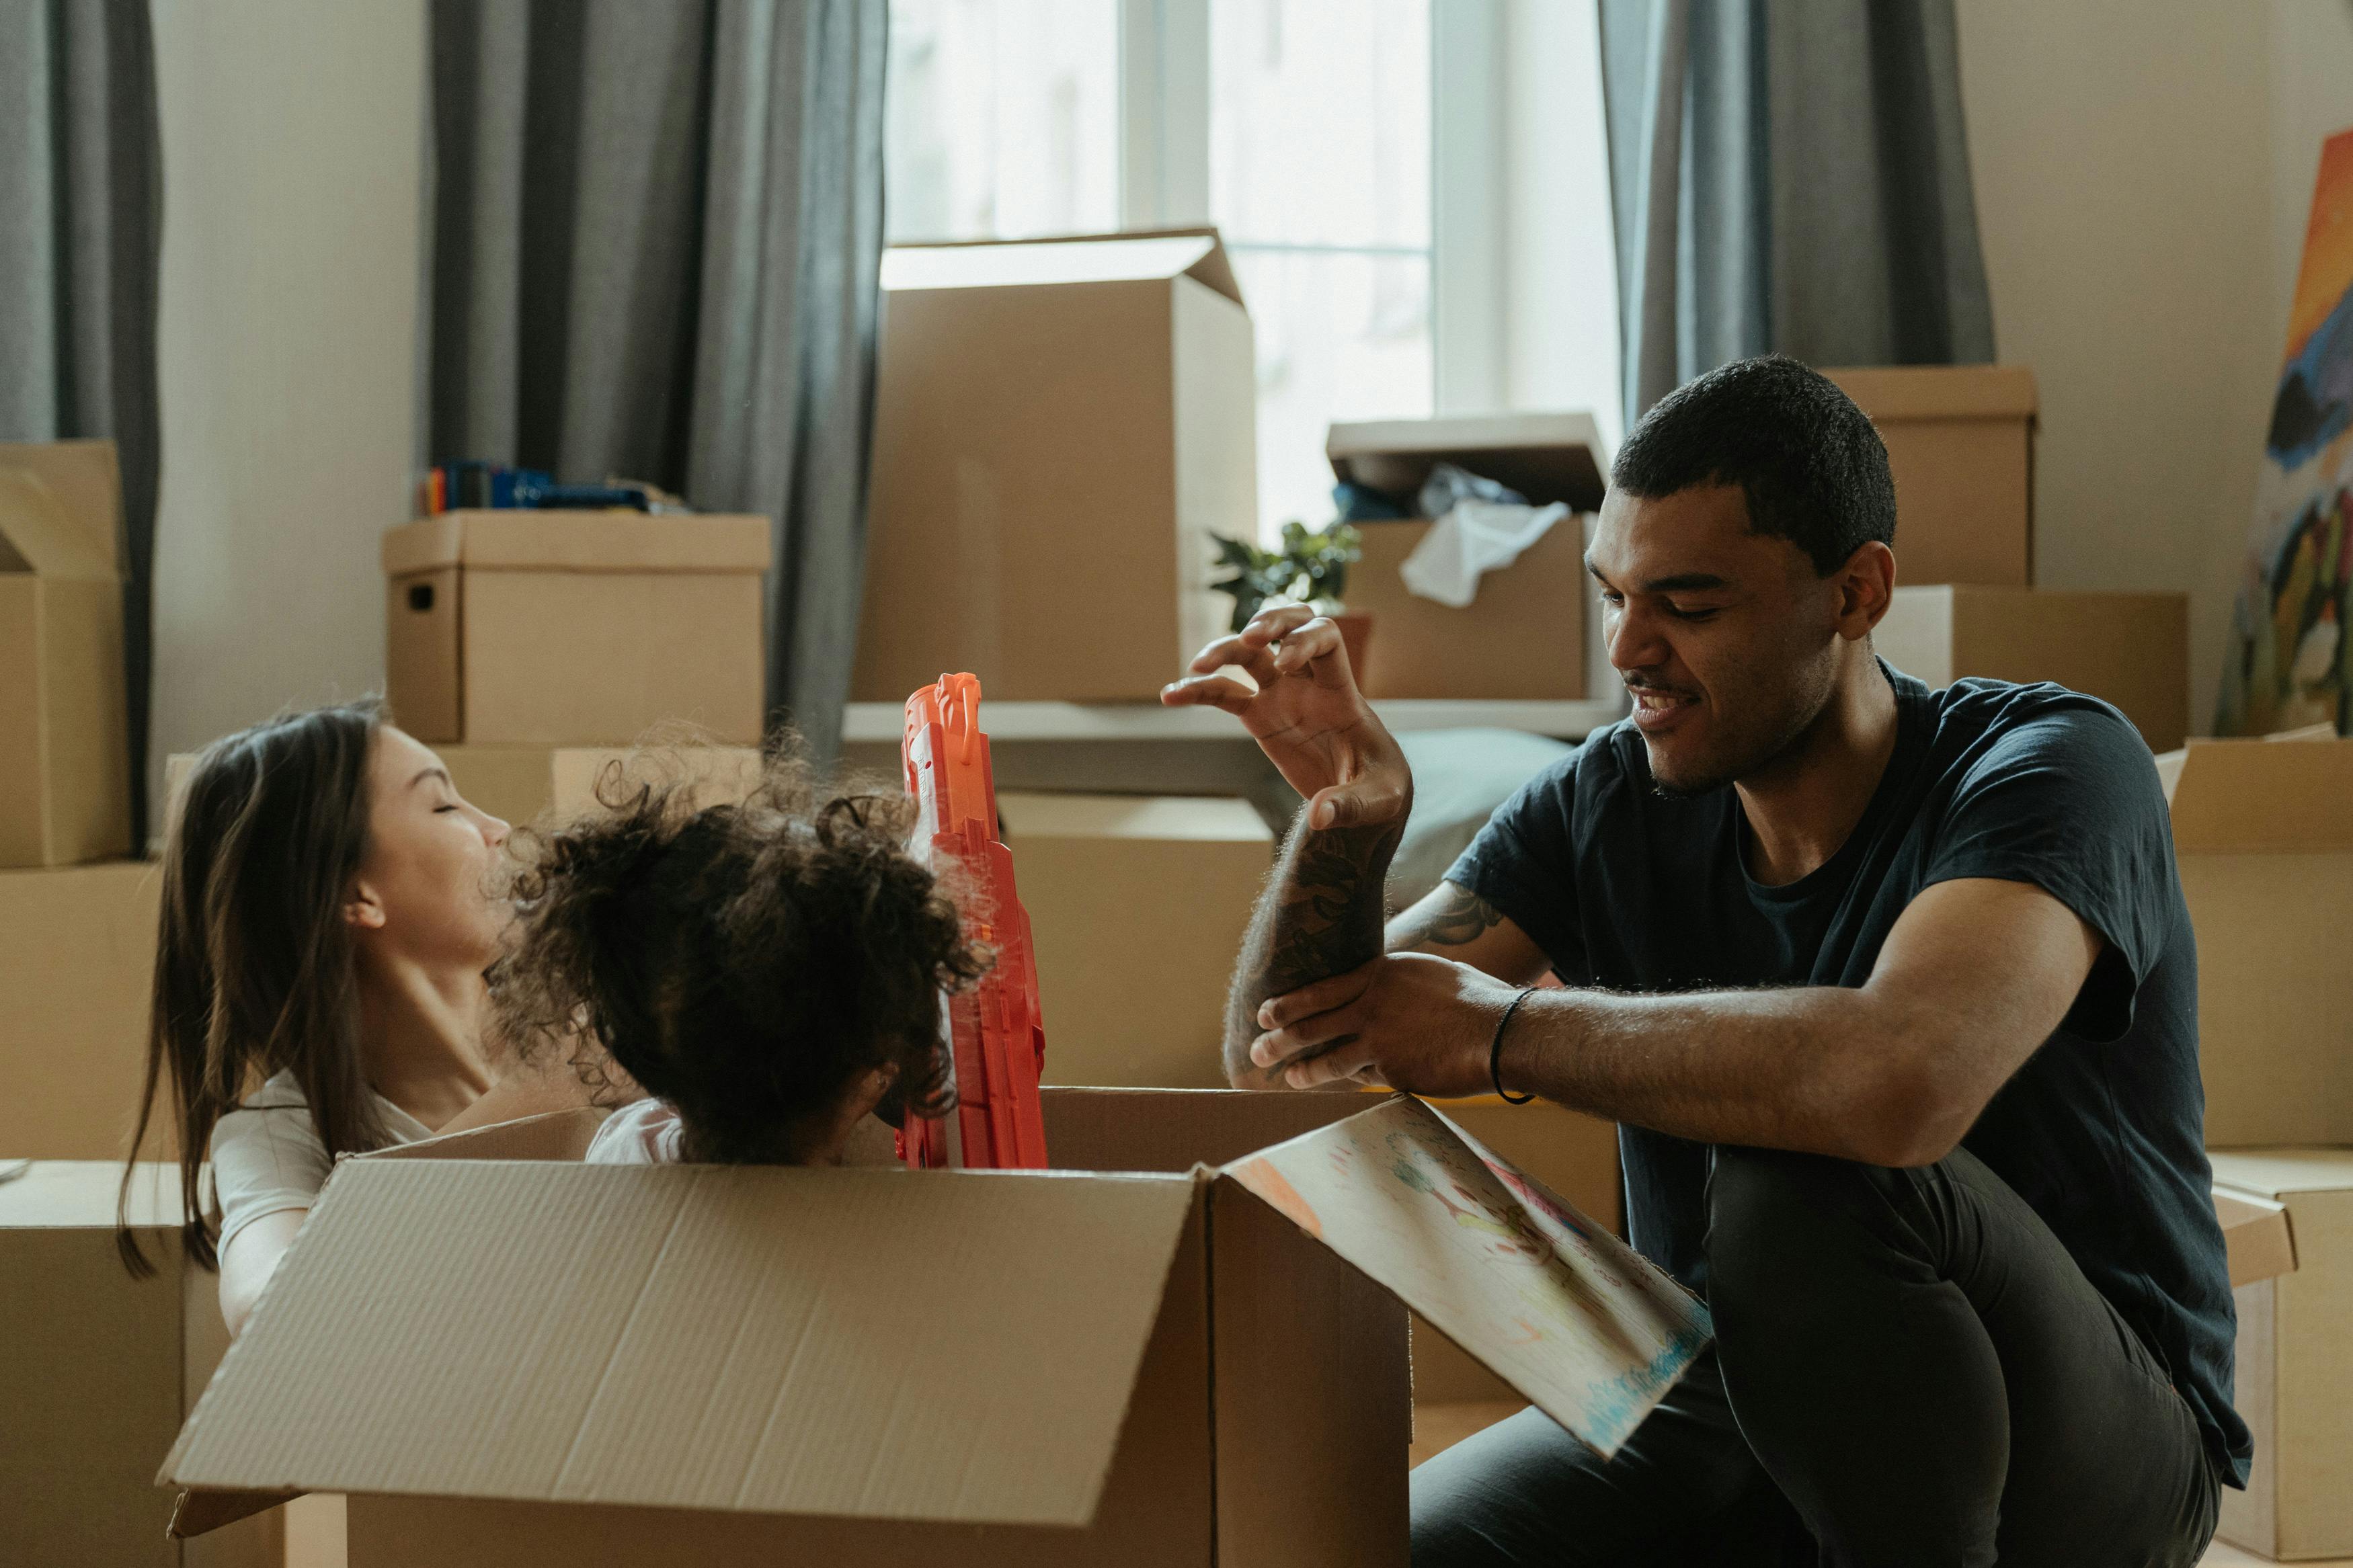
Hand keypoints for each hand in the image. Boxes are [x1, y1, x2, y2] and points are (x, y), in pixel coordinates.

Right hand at [1161, 602, 1410, 830]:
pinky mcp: (1260, 716)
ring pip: (1249, 655)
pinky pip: (1224, 695)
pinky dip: (1197, 691)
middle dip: (1270, 622)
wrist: (1365, 798)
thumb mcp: (1377, 799)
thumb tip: (1319, 817)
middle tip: (1249, 638)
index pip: (1326, 639)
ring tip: (1196, 668)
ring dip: (1223, 650)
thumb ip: (1350, 804)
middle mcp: (1309, 684)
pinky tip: (1170, 695)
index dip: (1303, 640)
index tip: (1283, 663)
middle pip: (1291, 626)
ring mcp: (1282, 696)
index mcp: (1341, 691)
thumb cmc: (1380, 791)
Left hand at [1248, 951, 1528, 1096]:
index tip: (1265, 1012)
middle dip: (1278, 1040)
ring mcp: (1378, 1044)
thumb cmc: (1472, 997)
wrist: (1499, 1032)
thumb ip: (1393, 981)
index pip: (1318, 991)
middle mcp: (1370, 1008)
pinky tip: (1340, 1089)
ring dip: (1304, 1071)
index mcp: (1377, 976)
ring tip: (1288, 1077)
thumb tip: (1376, 985)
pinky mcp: (1392, 1074)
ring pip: (1328, 1061)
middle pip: (1310, 1026)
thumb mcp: (1426, 973)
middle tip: (1258, 1050)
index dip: (1287, 1004)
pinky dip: (1350, 1084)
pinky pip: (1364, 1080)